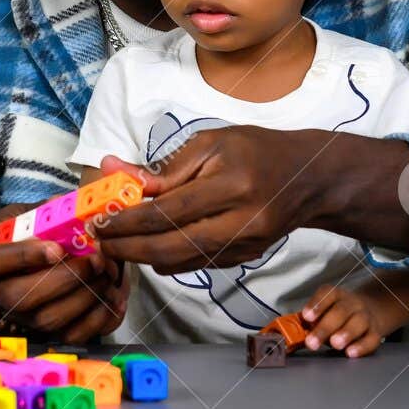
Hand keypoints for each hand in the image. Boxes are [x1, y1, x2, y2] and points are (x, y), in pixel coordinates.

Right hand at [0, 203, 127, 342]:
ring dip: (83, 297)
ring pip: (49, 321)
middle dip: (63, 280)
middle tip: (94, 260)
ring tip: (107, 272)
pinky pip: (71, 336)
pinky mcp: (47, 333)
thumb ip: (44, 211)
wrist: (31, 259)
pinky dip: (98, 319)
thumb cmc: (26, 233)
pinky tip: (115, 296)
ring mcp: (22, 317)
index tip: (57, 248)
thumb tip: (67, 207)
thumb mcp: (26, 213)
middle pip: (22, 298)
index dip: (23, 257)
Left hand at [92, 126, 390, 272]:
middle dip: (128, 248)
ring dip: (143, 258)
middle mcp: (240, 222)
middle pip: (171, 247)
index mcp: (232, 185)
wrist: (309, 178)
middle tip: (100, 242)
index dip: (128, 221)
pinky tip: (146, 248)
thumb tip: (114, 172)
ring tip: (116, 245)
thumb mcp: (210, 143)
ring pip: (181, 263)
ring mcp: (244, 246)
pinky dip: (166, 260)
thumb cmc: (256, 151)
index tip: (99, 221)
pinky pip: (196, 265)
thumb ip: (164, 167)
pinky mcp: (244, 258)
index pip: (168, 212)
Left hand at [300, 284, 388, 357]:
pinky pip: (371, 338)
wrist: (372, 310)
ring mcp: (365, 317)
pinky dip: (362, 346)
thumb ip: (308, 323)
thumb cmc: (338, 314)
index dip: (316, 304)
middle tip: (312, 342)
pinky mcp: (375, 332)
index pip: (326, 294)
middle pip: (340, 311)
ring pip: (358, 322)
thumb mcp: (324, 312)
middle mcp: (352, 303)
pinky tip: (350, 352)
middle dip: (325, 327)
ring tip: (334, 344)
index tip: (306, 316)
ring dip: (345, 333)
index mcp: (336, 295)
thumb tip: (288, 337)